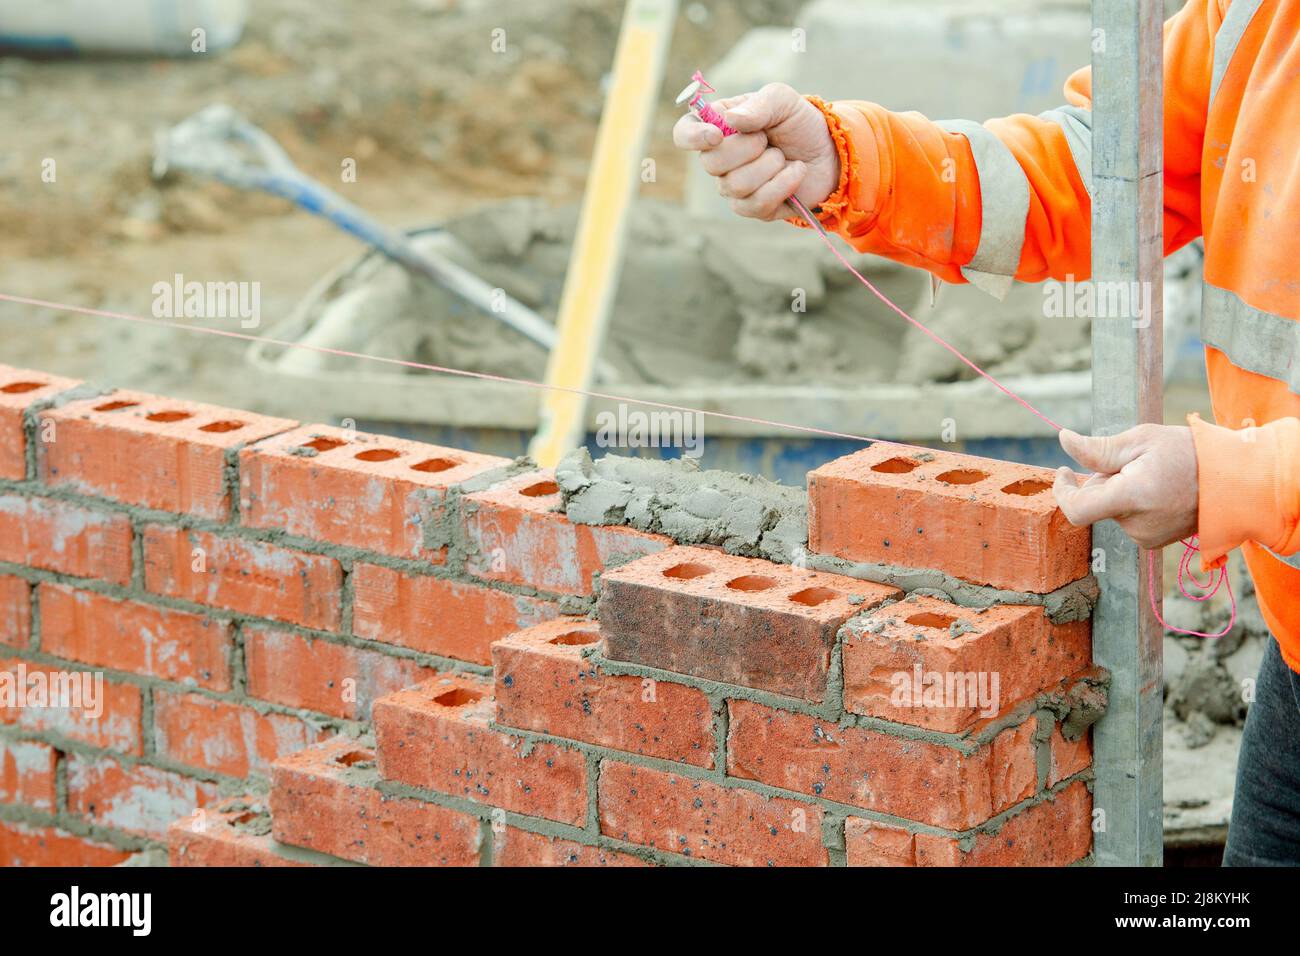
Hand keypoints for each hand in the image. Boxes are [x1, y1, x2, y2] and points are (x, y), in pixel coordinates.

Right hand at [672, 82, 839, 220]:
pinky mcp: (753, 208)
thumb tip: (730, 122)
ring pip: (735, 185)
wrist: (829, 152)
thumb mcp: (783, 100)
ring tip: (784, 157)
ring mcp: (733, 187)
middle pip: (710, 164)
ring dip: (769, 166)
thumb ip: (758, 105)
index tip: (717, 135)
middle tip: (768, 140)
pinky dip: (782, 185)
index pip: (684, 133)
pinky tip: (795, 173)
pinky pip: (756, 203)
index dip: (693, 137)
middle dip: (747, 149)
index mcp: (718, 126)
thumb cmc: (799, 123)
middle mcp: (719, 159)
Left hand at [1052, 424, 1198, 549]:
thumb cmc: (1190, 454)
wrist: (1235, 482)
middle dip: (1101, 481)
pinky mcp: (1153, 542)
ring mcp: (1146, 537)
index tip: (1063, 472)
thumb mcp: (1142, 440)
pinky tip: (1157, 491)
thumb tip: (1064, 440)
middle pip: (1095, 503)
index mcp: (1131, 498)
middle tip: (1132, 462)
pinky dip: (1131, 504)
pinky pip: (1127, 520)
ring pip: (1111, 511)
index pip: (1077, 509)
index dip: (1063, 491)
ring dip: (1118, 492)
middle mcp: (1136, 525)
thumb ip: (1099, 448)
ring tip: (1152, 476)